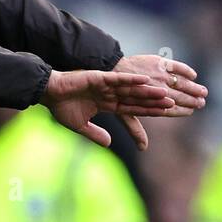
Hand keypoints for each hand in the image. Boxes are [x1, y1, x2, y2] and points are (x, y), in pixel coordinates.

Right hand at [41, 68, 174, 148]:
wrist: (49, 93)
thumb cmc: (62, 108)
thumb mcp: (80, 126)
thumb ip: (95, 134)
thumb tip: (109, 143)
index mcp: (106, 105)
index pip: (132, 109)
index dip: (147, 111)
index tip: (163, 114)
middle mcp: (109, 94)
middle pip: (136, 99)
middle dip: (153, 102)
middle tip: (172, 103)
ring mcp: (106, 85)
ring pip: (132, 89)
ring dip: (148, 91)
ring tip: (165, 93)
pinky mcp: (99, 77)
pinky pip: (118, 79)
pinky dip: (131, 80)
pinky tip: (145, 80)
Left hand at [113, 54, 207, 148]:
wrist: (112, 68)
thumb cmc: (116, 95)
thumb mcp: (124, 114)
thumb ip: (135, 130)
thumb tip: (143, 148)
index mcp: (148, 103)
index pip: (169, 109)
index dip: (181, 111)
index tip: (191, 111)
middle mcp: (155, 89)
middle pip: (177, 96)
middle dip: (191, 100)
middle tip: (202, 103)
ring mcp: (158, 75)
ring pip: (180, 82)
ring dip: (193, 88)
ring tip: (203, 92)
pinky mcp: (158, 61)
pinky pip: (176, 66)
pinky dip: (186, 70)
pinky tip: (193, 75)